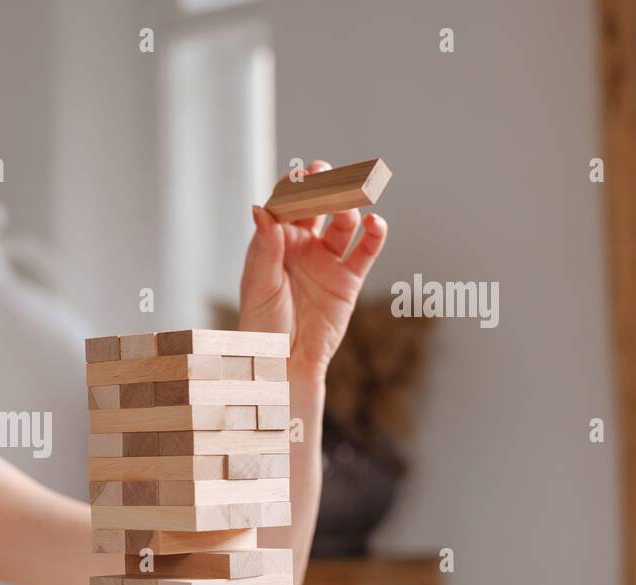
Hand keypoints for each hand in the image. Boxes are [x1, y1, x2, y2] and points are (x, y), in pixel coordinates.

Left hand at [239, 160, 387, 381]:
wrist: (285, 361)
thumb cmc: (262, 325)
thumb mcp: (260, 283)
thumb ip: (265, 246)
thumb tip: (260, 208)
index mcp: (274, 244)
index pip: (285, 207)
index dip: (293, 188)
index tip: (300, 174)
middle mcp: (301, 247)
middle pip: (317, 208)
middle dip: (323, 188)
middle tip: (329, 173)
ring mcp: (326, 261)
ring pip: (343, 223)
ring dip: (347, 207)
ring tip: (350, 200)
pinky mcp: (349, 278)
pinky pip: (366, 250)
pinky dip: (374, 233)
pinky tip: (375, 222)